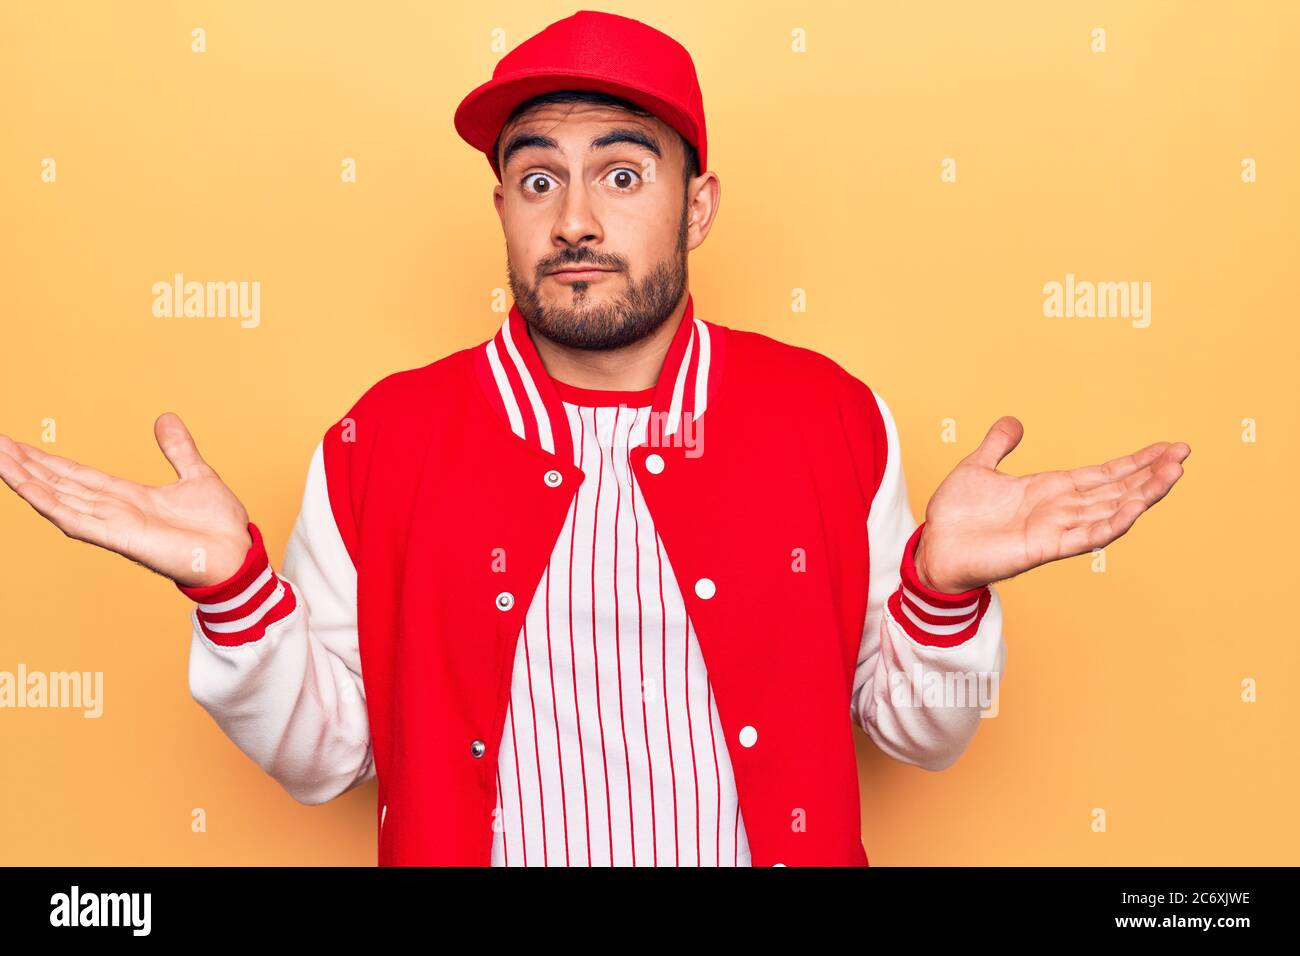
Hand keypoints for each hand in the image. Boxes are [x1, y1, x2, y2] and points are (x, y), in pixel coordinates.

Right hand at [0, 413, 252, 586]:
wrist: (238, 555)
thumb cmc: (218, 526)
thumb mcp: (196, 474)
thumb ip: (178, 449)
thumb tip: (165, 419)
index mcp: (128, 497)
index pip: (76, 475)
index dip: (46, 461)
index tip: (17, 444)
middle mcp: (114, 511)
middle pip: (59, 484)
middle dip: (26, 466)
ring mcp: (115, 526)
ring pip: (60, 500)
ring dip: (28, 481)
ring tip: (0, 460)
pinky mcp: (123, 539)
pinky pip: (79, 521)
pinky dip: (53, 505)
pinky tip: (28, 490)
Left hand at [912, 416, 1189, 592]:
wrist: (933, 547)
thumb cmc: (955, 516)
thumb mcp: (977, 467)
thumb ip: (997, 446)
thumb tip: (1013, 422)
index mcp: (1049, 489)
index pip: (1103, 474)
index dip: (1135, 462)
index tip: (1168, 448)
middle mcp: (1059, 509)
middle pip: (1116, 489)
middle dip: (1150, 474)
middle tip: (1183, 455)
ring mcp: (1055, 529)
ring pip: (1109, 511)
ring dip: (1141, 495)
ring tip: (1172, 475)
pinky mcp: (1043, 548)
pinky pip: (1084, 536)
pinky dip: (1110, 524)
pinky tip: (1135, 509)